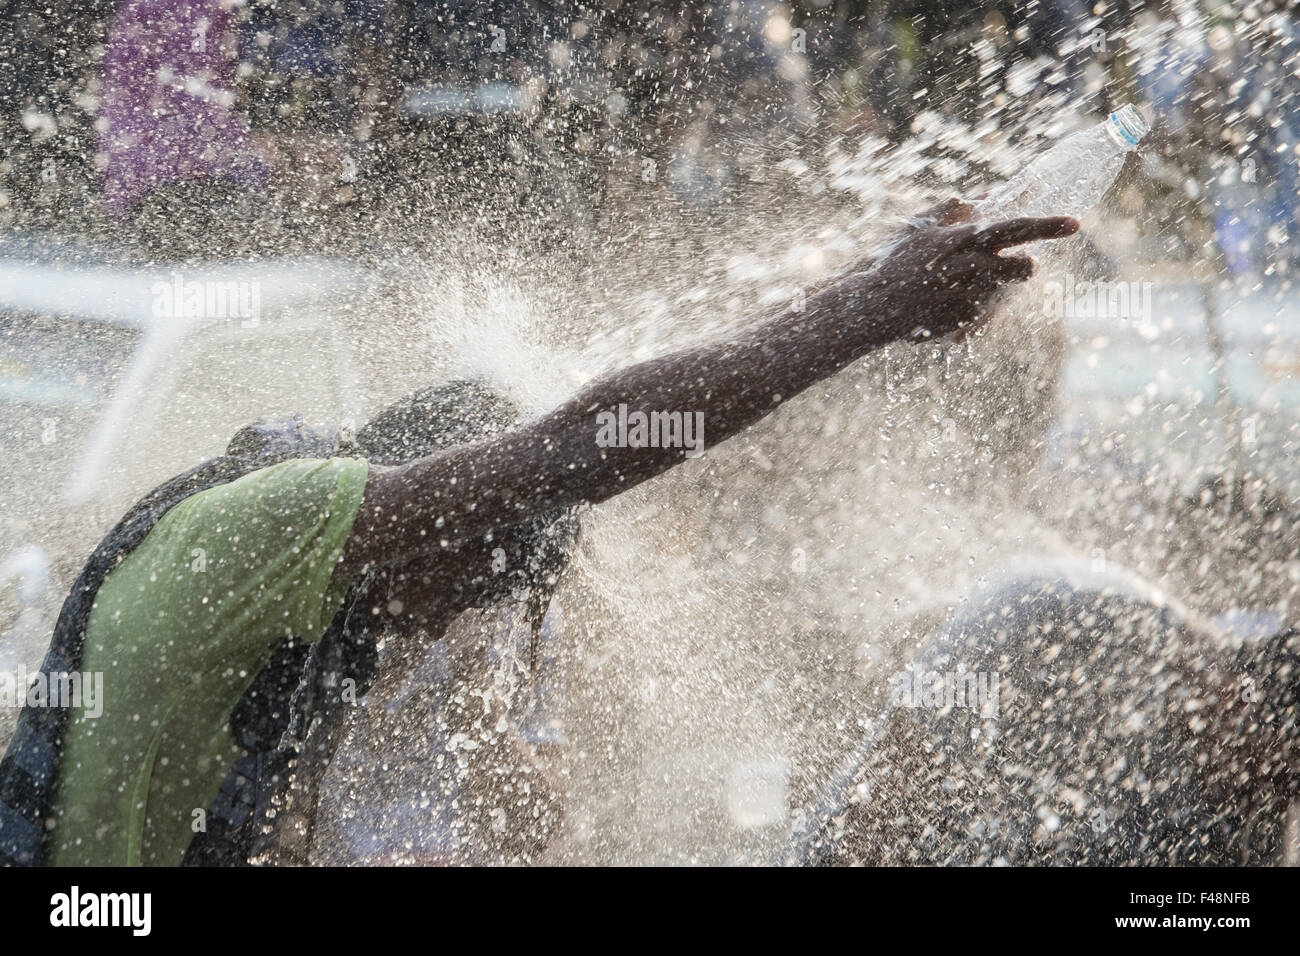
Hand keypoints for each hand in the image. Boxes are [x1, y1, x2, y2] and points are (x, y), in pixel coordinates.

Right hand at [869, 214, 1079, 340]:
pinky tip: (945, 305)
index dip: (1047, 224)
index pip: (1016, 227)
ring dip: (992, 287)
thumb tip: (978, 197)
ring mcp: (971, 298)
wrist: (873, 309)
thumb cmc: (894, 264)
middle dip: (1026, 266)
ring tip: (957, 287)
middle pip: (1024, 267)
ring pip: (1004, 291)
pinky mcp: (965, 322)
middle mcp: (971, 268)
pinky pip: (983, 312)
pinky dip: (971, 307)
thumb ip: (951, 211)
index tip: (1076, 223)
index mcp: (962, 239)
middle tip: (1018, 264)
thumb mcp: (919, 228)